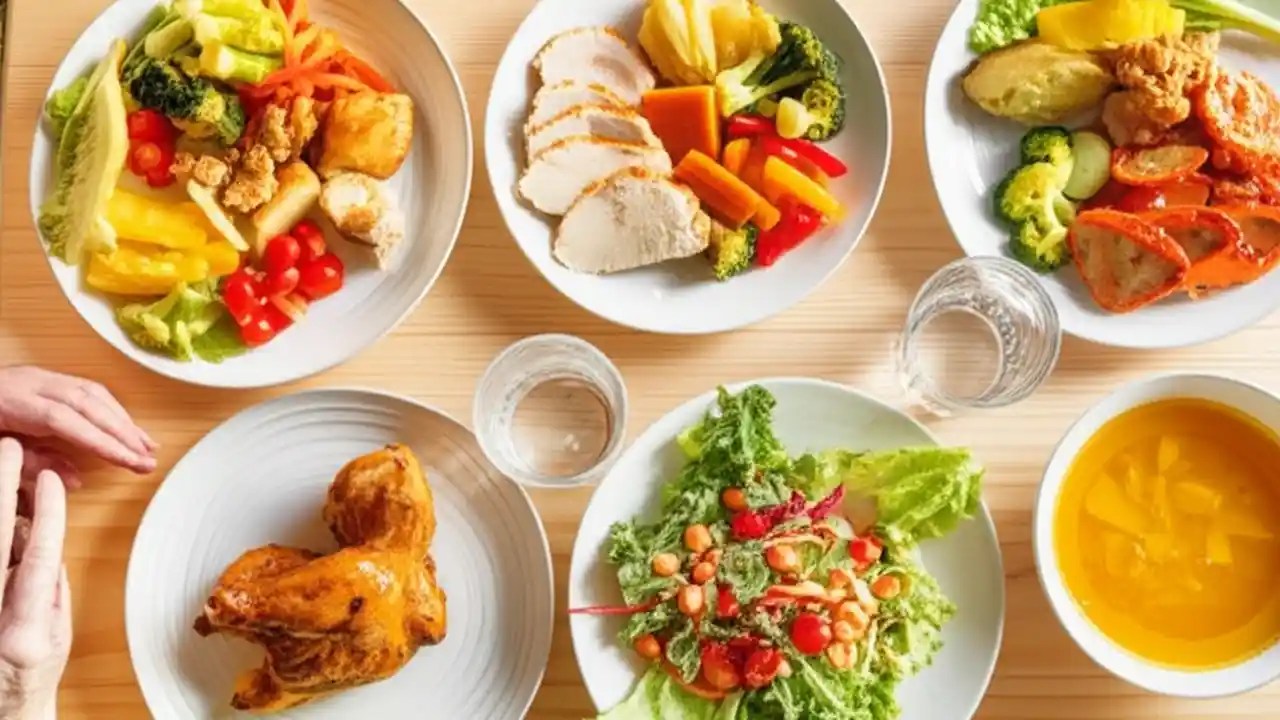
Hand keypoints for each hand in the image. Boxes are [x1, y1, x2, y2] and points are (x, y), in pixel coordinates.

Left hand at [0, 367, 156, 480]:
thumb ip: (30, 465)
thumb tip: (75, 479)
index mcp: (10, 401)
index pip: (63, 420)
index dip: (100, 441)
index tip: (130, 461)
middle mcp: (29, 383)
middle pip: (85, 401)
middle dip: (121, 430)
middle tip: (148, 457)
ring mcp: (38, 377)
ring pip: (91, 391)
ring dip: (122, 418)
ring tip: (145, 444)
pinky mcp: (43, 378)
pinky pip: (85, 387)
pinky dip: (109, 406)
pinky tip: (123, 423)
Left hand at [0, 439, 70, 719]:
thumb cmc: (30, 672)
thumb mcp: (53, 632)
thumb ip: (46, 584)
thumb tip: (38, 537)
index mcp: (23, 627)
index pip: (38, 556)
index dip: (48, 515)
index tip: (52, 481)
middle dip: (4, 487)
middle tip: (11, 448)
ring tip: (2, 460)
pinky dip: (0, 526)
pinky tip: (6, 503)